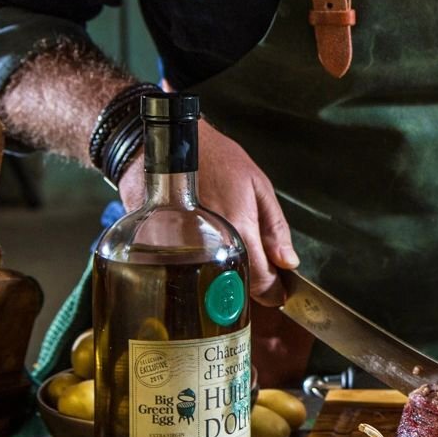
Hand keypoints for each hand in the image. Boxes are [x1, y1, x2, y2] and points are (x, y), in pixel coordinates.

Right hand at [117, 118, 298, 304]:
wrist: (164, 143)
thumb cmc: (213, 157)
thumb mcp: (258, 185)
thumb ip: (275, 228)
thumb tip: (287, 262)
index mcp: (237, 227)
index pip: (259, 281)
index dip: (272, 292)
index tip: (278, 294)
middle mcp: (205, 243)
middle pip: (230, 286)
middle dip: (244, 286)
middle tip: (251, 275)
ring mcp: (174, 247)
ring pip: (202, 282)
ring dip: (216, 278)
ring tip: (222, 257)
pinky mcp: (150, 247)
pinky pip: (175, 270)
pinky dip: (189, 267)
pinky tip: (196, 248)